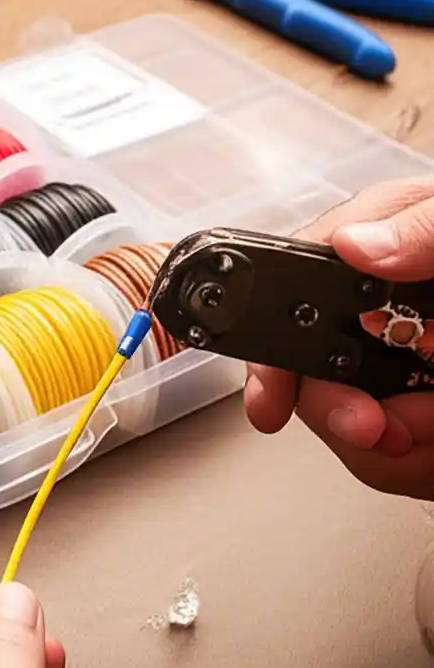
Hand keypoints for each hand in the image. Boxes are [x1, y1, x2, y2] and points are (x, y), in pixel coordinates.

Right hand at [245, 178, 433, 498]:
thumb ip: (428, 229)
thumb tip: (358, 244)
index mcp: (379, 252)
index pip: (289, 301)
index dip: (273, 358)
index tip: (274, 405)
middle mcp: (378, 314)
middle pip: (315, 384)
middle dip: (354, 418)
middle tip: (393, 429)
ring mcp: (401, 368)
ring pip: (364, 437)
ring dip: (415, 445)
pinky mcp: (423, 415)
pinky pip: (407, 461)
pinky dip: (433, 462)